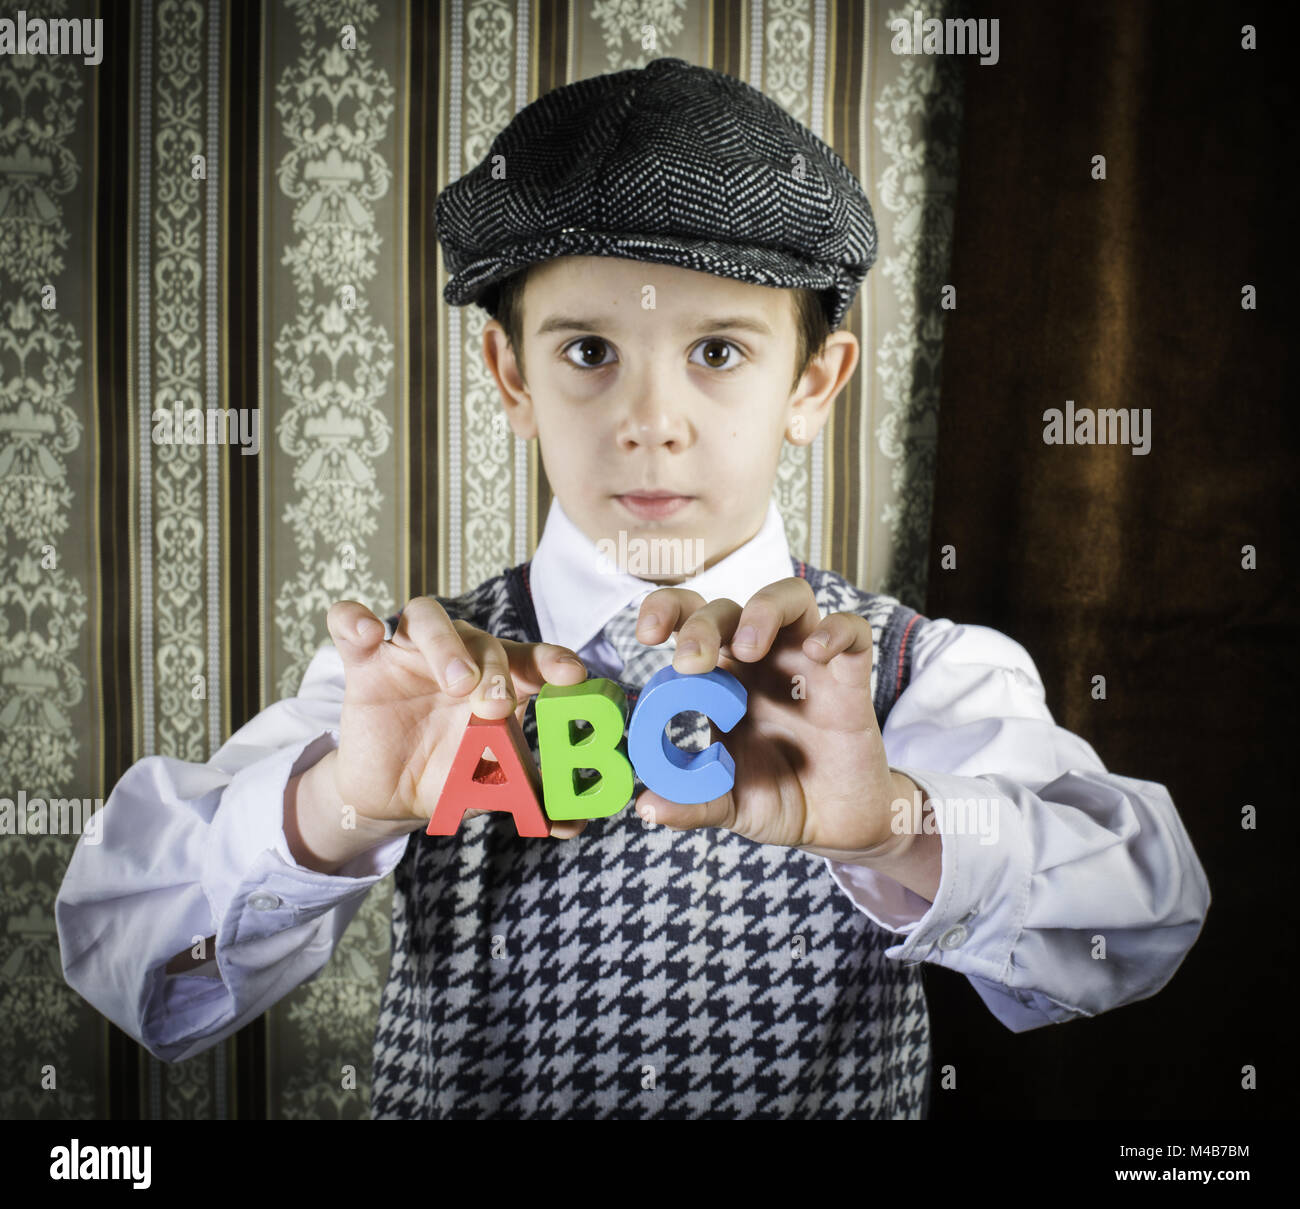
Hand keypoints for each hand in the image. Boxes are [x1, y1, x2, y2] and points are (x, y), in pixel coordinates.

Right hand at [320, 597, 591, 839]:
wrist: (392, 797)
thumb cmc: (453, 774)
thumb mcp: (491, 786)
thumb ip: (532, 796)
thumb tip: (575, 824)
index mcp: (501, 679)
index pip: (532, 658)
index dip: (553, 661)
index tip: (571, 676)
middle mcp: (462, 657)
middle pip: (482, 640)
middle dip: (495, 670)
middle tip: (496, 706)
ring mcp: (413, 655)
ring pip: (428, 619)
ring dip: (445, 645)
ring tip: (457, 683)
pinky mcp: (367, 663)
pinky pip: (353, 625)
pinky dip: (356, 620)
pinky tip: (369, 633)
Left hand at [630, 577, 913, 861]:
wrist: (834, 823)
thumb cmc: (776, 799)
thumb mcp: (727, 805)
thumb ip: (690, 804)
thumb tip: (647, 807)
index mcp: (719, 680)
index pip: (688, 622)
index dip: (665, 612)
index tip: (647, 636)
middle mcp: (760, 662)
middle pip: (728, 609)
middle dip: (702, 624)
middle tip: (690, 664)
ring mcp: (805, 663)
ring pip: (790, 598)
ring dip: (763, 610)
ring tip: (747, 648)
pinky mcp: (849, 678)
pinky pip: (852, 631)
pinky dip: (836, 631)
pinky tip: (816, 652)